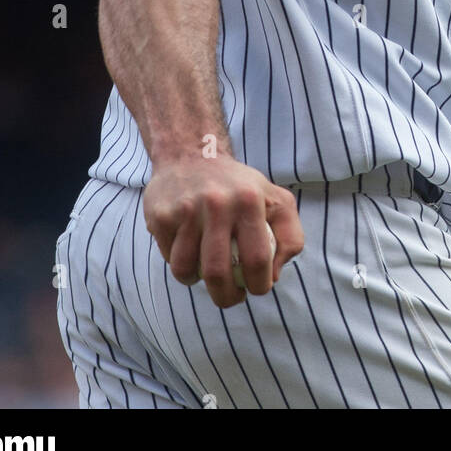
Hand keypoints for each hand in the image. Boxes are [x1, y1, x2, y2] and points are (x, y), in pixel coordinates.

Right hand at [143, 155, 303, 308]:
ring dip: (198, 281)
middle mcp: (216, 203)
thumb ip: (289, 236)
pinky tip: (189, 248)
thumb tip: (273, 275)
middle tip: (230, 297)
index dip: (259, 285)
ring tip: (207, 271)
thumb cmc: (239, 185)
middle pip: (217, 273)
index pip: (257, 260)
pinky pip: (168, 257)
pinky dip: (180, 262)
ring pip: (186, 270)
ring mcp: (185, 209)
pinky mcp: (160, 215)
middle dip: (226, 298)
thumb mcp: (276, 199)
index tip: (256, 288)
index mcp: (249, 200)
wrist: (192, 153)